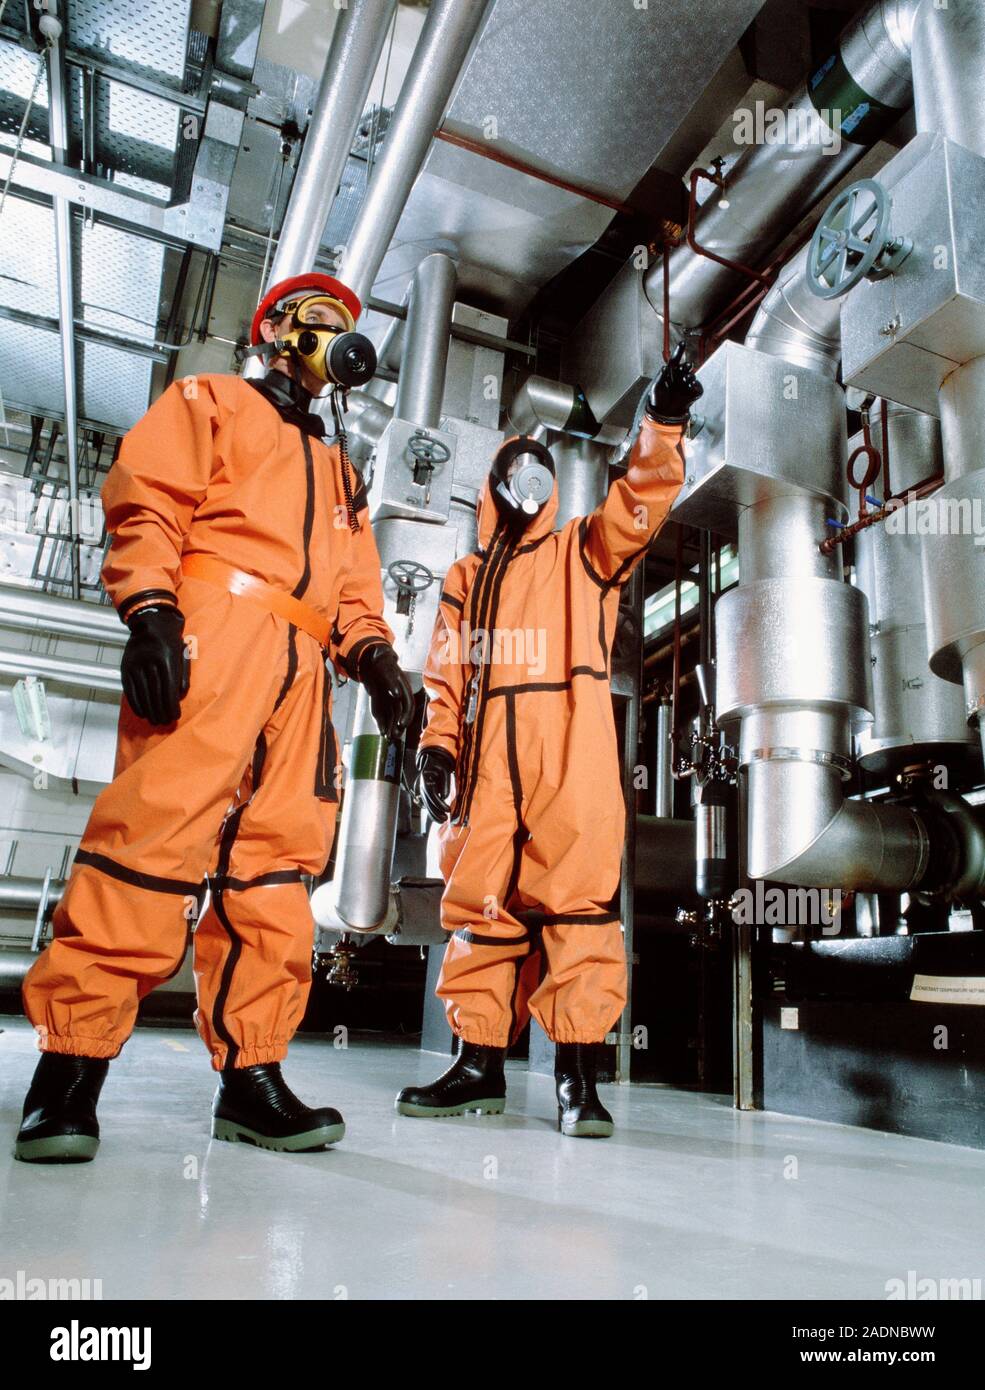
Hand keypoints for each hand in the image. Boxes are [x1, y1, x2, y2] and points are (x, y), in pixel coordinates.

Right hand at [121, 605, 188, 724]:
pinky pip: (130, 688)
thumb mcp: (182, 654)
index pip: (169, 689)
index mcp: (167, 658)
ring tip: (155, 720)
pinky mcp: (126, 666)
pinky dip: (135, 702)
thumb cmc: (172, 640)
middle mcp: (150, 661)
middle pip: (155, 693)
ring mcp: (136, 663)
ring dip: (149, 710)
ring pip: (142, 693)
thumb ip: (183, 675)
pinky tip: (142, 712)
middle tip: (165, 722)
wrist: (151, 622)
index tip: (175, 716)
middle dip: (161, 711)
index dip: (171, 705)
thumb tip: (179, 696)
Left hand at [359, 644, 413, 739]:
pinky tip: (381, 732)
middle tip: (394, 737)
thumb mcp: (386, 670)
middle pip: (401, 714)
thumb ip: (392, 682)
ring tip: (388, 738)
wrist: (371, 660)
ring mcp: (390, 700)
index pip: (409, 705)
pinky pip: (383, 715)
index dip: (407, 716)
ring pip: (393, 716)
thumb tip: (397, 694)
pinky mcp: (381, 702)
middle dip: (398, 726)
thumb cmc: (381, 664)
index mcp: (403, 688)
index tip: (401, 725)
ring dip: (391, 727)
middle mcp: (398, 696)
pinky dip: (382, 723)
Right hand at [417, 747, 454, 823]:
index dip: (440, 804)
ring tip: (442, 820)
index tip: (448, 810)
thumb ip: (445, 785)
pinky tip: (436, 815)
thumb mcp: (445, 772)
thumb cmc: (439, 765)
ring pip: (426, 805)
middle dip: (436, 813)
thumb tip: (444, 797)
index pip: (433, 796)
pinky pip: (424, 804)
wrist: (431, 760)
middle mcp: (421, 786)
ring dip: (433, 814)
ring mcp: (420, 790)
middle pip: (428, 803)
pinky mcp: (421, 792)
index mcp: (426, 780)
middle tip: (445, 819)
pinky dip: (430, 809)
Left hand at [645, 340, 702, 424]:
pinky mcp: (692, 392)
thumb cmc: (658, 400)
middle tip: (687, 366)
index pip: (675, 359)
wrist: (664, 414)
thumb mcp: (656, 388)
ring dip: (689, 376)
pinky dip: (695, 386)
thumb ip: (660, 377)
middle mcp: (679, 377)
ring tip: (687, 378)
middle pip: (685, 367)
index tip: (683, 342)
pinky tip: (691, 386)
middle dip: (687, 366)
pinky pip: (697, 387)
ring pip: (691, 376)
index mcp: (670, 373)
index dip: (679, 351)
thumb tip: (664, 367)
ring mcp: (686, 384)